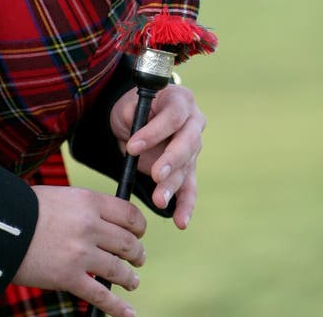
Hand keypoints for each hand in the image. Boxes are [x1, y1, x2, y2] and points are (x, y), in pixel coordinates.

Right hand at [12, 185, 146, 316]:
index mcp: (88, 201)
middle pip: (128, 243)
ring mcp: (81, 253)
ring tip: (131, 281)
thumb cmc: (25, 209)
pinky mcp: (69, 278)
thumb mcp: (61, 197)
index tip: (139, 233)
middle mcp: (90, 226)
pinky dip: (117, 307)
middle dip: (137, 253)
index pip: (129, 214)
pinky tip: (127, 312)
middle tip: (138, 258)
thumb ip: (85, 208)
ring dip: (130, 278)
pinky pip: (100, 295)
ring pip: (118, 270)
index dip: (139, 226)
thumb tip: (104, 221)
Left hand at [109, 84, 205, 228]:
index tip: (133, 147)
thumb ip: (131, 112)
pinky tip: (180, 221)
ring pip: (186, 168)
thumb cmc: (134, 108)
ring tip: (159, 200)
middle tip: (155, 175)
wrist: (137, 119)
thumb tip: (133, 124)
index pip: (173, 117)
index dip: (154, 132)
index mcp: (181, 100)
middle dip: (171, 161)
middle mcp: (194, 123)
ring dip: (173, 186)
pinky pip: (190, 188)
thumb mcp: (128, 104)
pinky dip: (186, 205)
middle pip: (187, 144)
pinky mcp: (189, 169)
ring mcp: (194, 147)